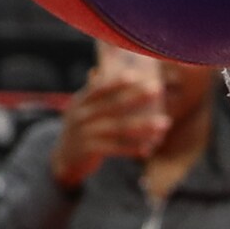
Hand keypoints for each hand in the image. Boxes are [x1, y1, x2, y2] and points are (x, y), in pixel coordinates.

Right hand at [54, 61, 167, 184]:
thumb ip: (92, 92)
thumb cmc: (80, 128)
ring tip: (165, 123)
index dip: (118, 81)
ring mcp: (84, 133)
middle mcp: (81, 115)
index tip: (137, 75)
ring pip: (119, 128)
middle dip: (137, 96)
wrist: (64, 158)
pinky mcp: (89, 150)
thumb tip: (97, 69)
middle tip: (157, 89)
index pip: (100, 87)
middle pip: (113, 104)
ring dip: (144, 125)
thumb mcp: (81, 108)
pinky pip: (115, 148)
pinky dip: (133, 148)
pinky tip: (149, 148)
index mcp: (80, 101)